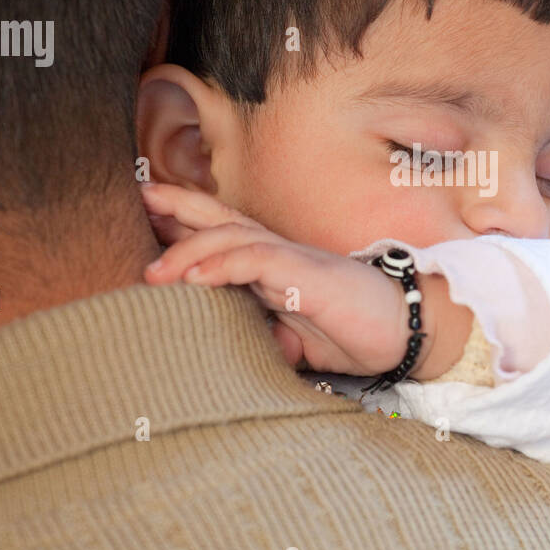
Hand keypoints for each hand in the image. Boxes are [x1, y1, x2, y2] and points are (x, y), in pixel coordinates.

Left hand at [140, 182, 466, 377]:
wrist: (408, 329)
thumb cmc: (358, 332)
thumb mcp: (300, 341)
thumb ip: (269, 338)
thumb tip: (237, 353)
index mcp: (277, 267)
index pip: (226, 235)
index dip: (189, 223)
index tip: (151, 214)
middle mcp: (281, 254)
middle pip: (223, 219)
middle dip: (180, 206)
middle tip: (141, 195)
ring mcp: (293, 260)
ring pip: (232, 237)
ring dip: (188, 249)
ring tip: (152, 270)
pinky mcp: (306, 274)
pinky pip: (256, 261)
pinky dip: (221, 265)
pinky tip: (193, 278)